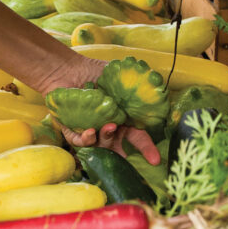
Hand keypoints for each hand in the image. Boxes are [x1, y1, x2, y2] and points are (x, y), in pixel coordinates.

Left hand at [25, 44, 162, 163]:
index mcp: (122, 120)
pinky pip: (79, 142)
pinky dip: (86, 140)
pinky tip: (90, 131)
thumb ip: (137, 85)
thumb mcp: (120, 77)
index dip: (147, 149)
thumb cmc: (95, 72)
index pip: (137, 138)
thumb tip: (158, 89)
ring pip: (100, 146)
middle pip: (117, 149)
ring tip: (108, 127)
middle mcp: (107, 128)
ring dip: (106, 140)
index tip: (155, 160)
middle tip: (125, 155)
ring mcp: (90, 130)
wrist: (69, 68)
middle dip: (121, 156)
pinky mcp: (72, 130)